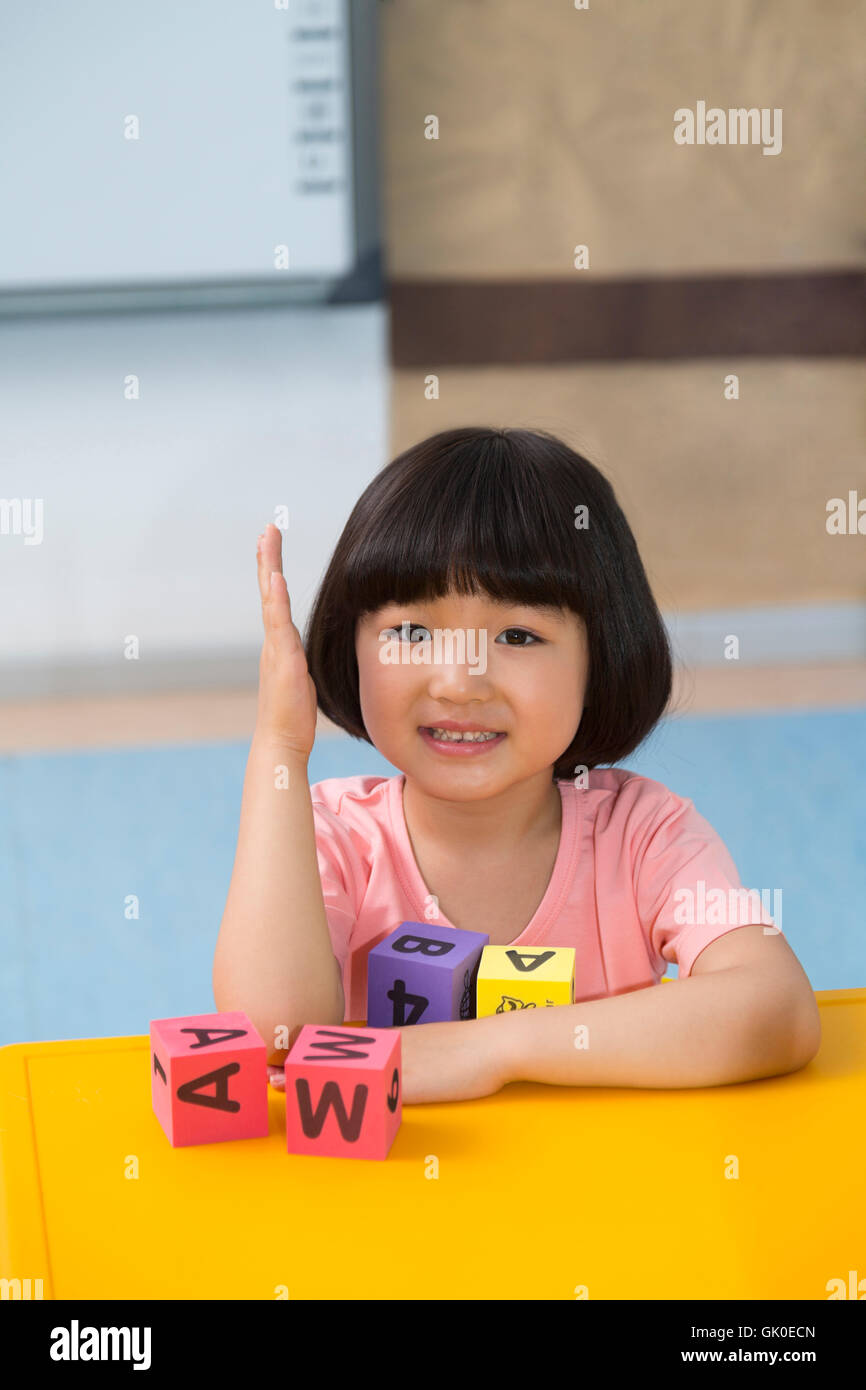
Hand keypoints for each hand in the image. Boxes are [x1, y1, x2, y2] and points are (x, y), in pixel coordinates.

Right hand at [255, 524, 318, 757]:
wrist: (281, 743)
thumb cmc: (294, 718)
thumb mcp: (304, 682)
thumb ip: (303, 664)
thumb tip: (308, 659)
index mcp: (280, 645)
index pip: (277, 601)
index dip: (274, 572)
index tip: (272, 545)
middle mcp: (274, 642)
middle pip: (269, 591)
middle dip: (268, 558)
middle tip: (268, 529)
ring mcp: (275, 649)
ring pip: (270, 599)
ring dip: (269, 567)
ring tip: (267, 538)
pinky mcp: (281, 660)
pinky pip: (277, 623)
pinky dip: (275, 599)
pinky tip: (275, 577)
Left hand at [268, 1018, 509, 1103]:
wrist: (496, 1043)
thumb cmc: (468, 1048)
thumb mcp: (430, 1046)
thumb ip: (406, 1053)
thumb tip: (389, 1065)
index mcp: (392, 1038)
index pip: (345, 1044)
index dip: (314, 1051)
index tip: (285, 1059)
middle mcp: (388, 1047)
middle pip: (338, 1056)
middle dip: (304, 1065)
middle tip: (272, 1078)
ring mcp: (397, 1063)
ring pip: (346, 1070)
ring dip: (313, 1078)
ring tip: (283, 1086)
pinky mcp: (411, 1081)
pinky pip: (372, 1089)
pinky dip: (345, 1095)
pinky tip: (325, 1102)